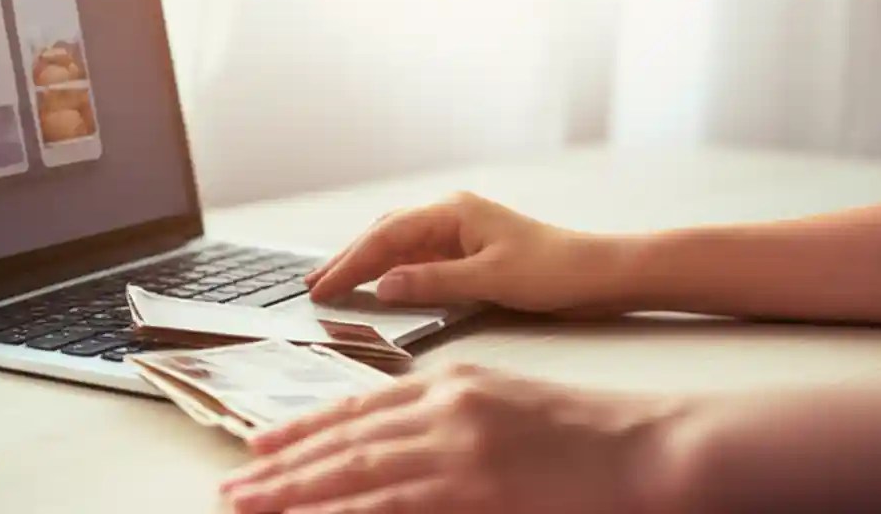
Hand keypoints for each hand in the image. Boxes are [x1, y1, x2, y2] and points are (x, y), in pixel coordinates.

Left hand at [220, 364, 689, 513]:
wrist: (647, 446)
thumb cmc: (588, 432)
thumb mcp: (507, 403)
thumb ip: (449, 415)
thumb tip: (395, 444)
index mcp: (453, 379)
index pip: (360, 402)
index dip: (306, 424)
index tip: (264, 442)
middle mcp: (444, 403)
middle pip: (345, 434)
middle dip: (283, 460)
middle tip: (234, 481)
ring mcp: (456, 444)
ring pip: (353, 468)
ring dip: (292, 489)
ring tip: (247, 503)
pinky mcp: (473, 485)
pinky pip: (388, 503)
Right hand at [306, 191, 631, 312]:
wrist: (600, 272)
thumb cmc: (555, 270)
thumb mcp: (490, 280)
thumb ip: (432, 282)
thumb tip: (382, 285)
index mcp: (454, 211)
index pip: (386, 236)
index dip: (350, 262)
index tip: (322, 287)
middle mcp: (452, 214)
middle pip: (385, 234)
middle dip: (348, 258)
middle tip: (314, 285)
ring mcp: (460, 231)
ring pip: (398, 243)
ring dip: (366, 262)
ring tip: (334, 282)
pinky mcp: (469, 250)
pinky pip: (417, 256)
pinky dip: (391, 270)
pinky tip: (378, 283)